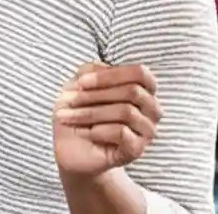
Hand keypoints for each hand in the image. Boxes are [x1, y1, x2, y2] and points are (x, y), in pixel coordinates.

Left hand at [52, 62, 162, 177]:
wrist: (70, 148)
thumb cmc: (78, 112)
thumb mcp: (78, 86)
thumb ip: (91, 71)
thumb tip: (103, 67)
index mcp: (141, 89)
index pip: (140, 73)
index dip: (111, 75)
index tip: (81, 82)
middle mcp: (150, 109)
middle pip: (133, 91)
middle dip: (94, 94)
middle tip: (67, 100)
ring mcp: (146, 130)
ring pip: (127, 112)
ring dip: (91, 112)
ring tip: (69, 116)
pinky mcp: (137, 150)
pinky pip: (122, 133)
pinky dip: (98, 130)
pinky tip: (87, 132)